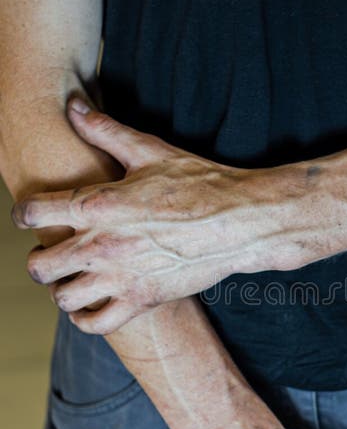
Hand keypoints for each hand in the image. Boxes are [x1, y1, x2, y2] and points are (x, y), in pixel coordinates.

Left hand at [11, 98, 310, 332]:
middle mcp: (102, 245)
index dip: (24, 214)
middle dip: (39, 259)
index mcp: (98, 205)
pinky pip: (96, 323)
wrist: (241, 222)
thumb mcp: (150, 151)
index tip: (31, 216)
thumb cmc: (199, 183)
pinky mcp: (142, 300)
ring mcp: (121, 277)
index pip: (32, 213)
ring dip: (62, 289)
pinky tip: (94, 304)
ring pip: (63, 298)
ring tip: (74, 280)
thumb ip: (105, 130)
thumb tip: (74, 105)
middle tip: (53, 252)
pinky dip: (87, 318)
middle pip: (39, 265)